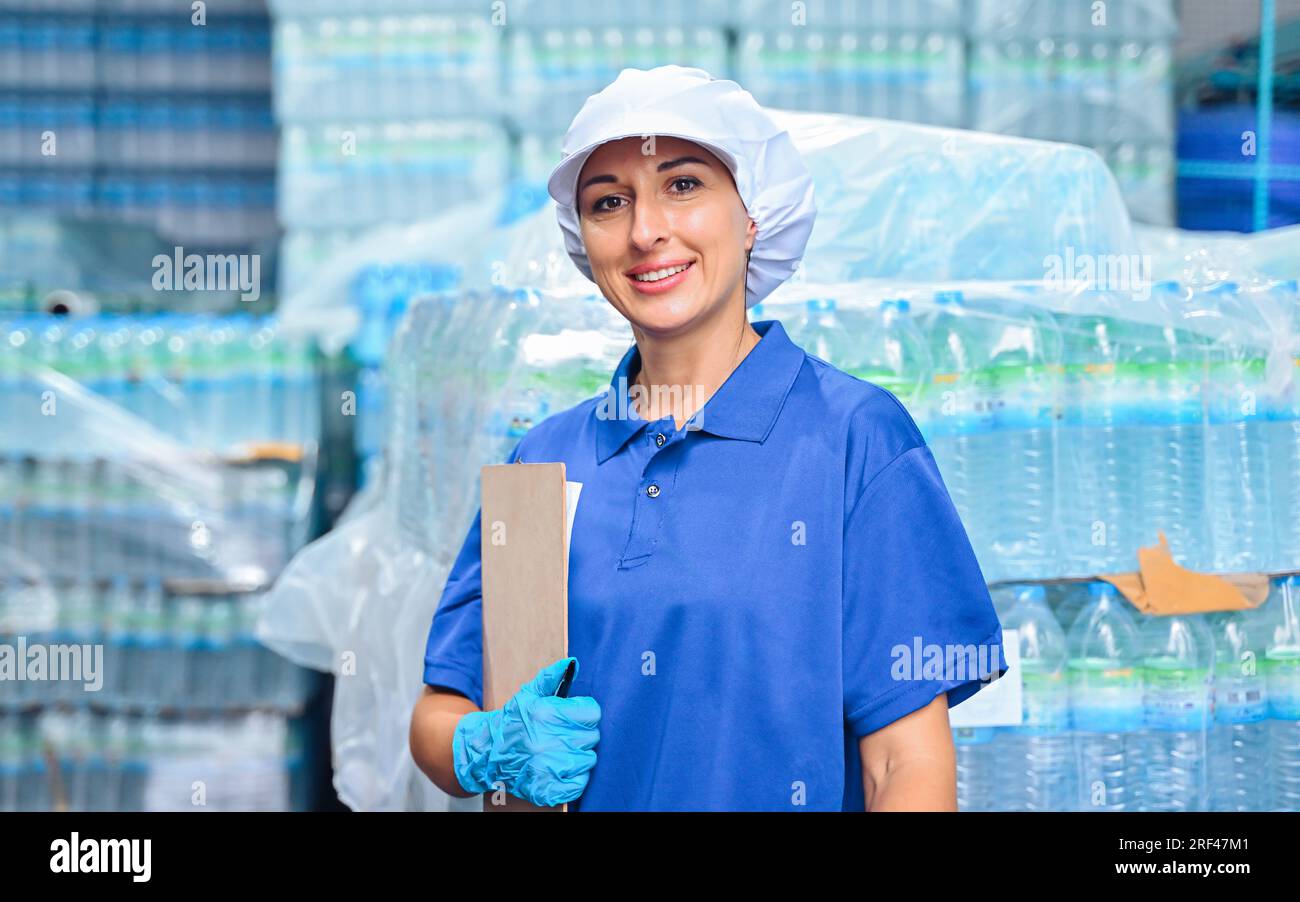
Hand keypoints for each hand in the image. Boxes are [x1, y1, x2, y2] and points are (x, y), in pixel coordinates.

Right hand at [452, 657, 600, 806]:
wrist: (486, 753)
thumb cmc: (512, 721)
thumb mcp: (528, 694)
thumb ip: (551, 677)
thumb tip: (573, 662)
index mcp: (546, 715)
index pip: (592, 713)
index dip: (585, 713)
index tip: (575, 716)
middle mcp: (548, 742)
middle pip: (592, 736)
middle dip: (581, 734)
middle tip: (565, 734)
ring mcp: (548, 768)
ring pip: (588, 760)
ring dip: (579, 756)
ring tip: (561, 751)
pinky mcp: (547, 789)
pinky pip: (579, 783)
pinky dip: (574, 778)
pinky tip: (560, 769)